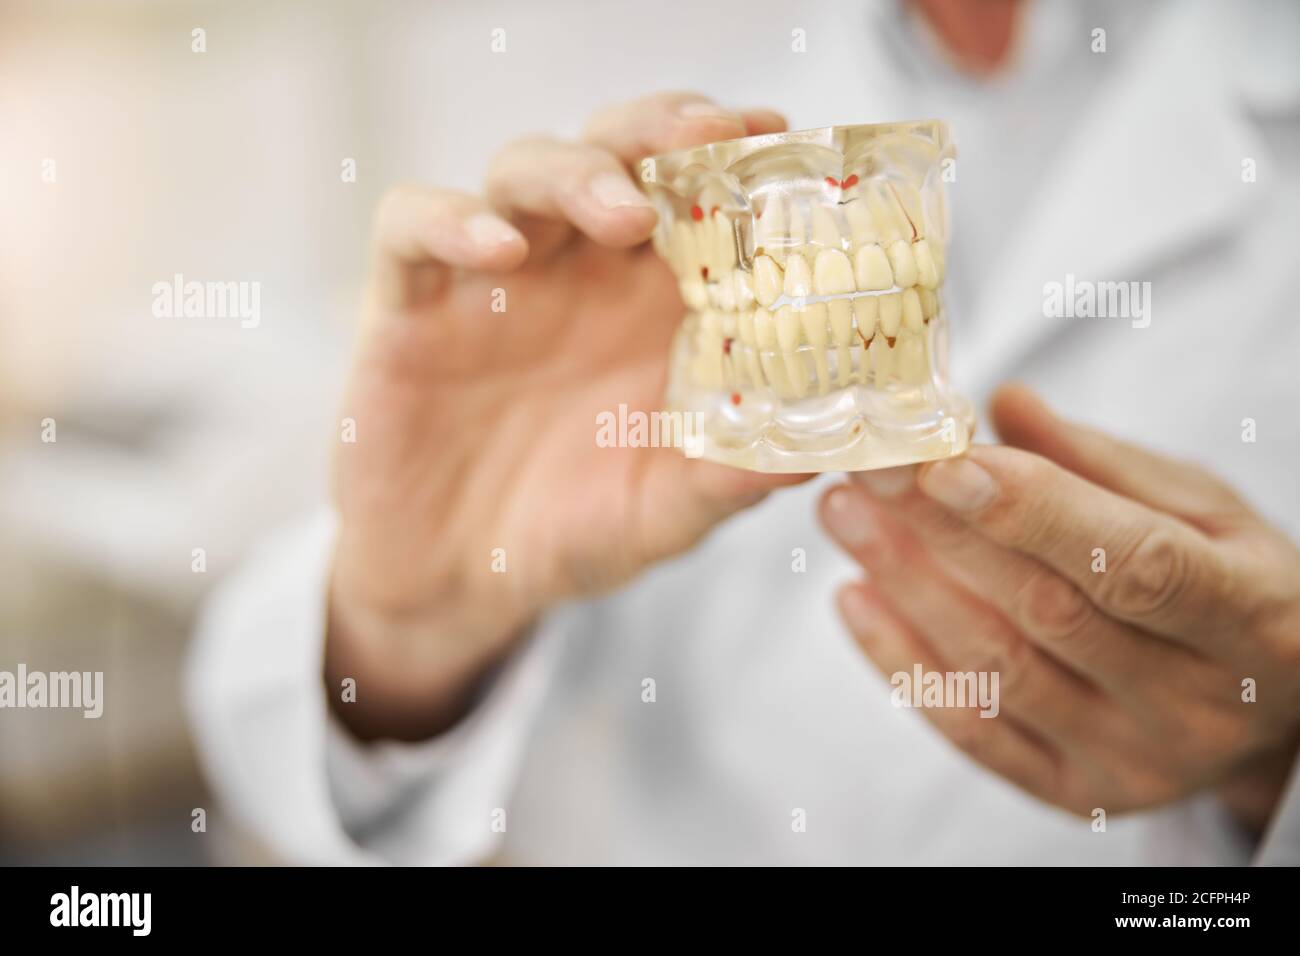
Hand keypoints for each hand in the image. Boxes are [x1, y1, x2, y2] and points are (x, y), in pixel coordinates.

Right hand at [327, 92, 806, 739]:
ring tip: (624, 213)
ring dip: (577, 173)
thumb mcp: (660, 514)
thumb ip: (724, 481)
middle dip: (663, 129)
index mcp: (651, 305)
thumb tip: (815, 456)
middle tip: (712, 137)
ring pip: (525, 168)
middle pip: (616, 150)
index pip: (696, 196)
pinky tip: (499, 251)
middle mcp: (579, 272)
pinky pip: (412, 227)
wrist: (458, 581)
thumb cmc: (573, 531)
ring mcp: (493, 280)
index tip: (780, 138)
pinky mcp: (409, 303)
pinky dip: (451, 221)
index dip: (738, 158)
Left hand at [819, 384, 1299, 831]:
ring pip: (999, 670)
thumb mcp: (1199, 507)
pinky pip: (971, 731)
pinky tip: (855, 598)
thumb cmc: (1227, 580)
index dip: (1035, 511)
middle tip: (868, 471)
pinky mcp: (1075, 792)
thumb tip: (1003, 404)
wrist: (1269, 709)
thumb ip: (1100, 461)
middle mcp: (1197, 706)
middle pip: (1049, 614)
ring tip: (846, 517)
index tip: (943, 462)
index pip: (1135, 564)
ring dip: (906, 588)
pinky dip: (902, 662)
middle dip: (943, 533)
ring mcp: (1134, 761)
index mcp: (1249, 616)